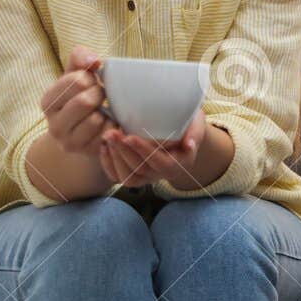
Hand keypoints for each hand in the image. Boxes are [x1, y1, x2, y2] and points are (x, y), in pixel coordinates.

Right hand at [39, 45, 113, 160]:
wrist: (82, 132)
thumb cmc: (80, 96)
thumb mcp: (75, 74)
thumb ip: (80, 58)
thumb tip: (93, 61)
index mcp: (48, 102)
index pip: (75, 81)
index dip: (90, 77)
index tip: (91, 80)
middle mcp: (54, 125)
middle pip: (85, 101)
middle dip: (99, 93)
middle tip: (101, 93)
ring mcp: (70, 143)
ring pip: (96, 119)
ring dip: (106, 111)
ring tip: (103, 108)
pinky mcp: (88, 153)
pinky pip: (108, 133)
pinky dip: (113, 124)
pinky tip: (108, 122)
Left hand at [95, 107, 226, 190]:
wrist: (181, 133)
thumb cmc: (188, 124)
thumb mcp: (196, 123)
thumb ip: (195, 132)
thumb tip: (190, 144)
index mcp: (179, 163)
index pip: (160, 163)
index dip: (144, 152)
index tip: (130, 137)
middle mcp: (162, 174)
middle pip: (140, 170)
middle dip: (124, 152)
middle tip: (112, 132)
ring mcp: (147, 176)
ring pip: (128, 177)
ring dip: (114, 157)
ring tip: (108, 136)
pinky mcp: (134, 173)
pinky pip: (118, 177)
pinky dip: (108, 163)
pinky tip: (104, 145)